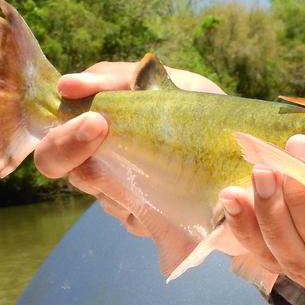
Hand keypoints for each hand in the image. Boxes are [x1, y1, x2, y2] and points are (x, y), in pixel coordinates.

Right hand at [33, 61, 223, 235]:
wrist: (250, 148)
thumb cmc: (201, 111)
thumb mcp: (166, 83)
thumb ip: (117, 78)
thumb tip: (68, 84)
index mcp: (98, 138)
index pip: (53, 149)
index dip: (62, 138)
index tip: (95, 120)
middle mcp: (105, 172)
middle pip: (70, 174)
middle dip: (77, 152)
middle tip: (104, 131)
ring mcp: (128, 202)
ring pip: (108, 199)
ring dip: (130, 177)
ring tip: (167, 160)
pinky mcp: (157, 225)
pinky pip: (143, 221)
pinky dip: (160, 203)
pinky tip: (183, 191)